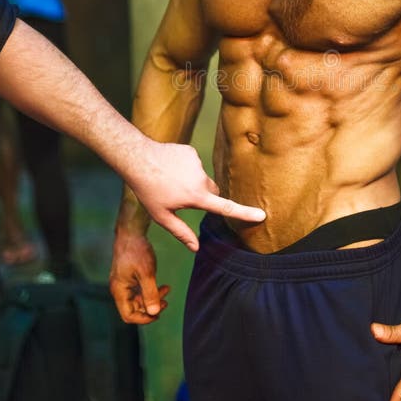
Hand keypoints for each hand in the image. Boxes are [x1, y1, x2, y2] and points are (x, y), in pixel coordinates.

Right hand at [109, 229, 168, 323]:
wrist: (131, 232)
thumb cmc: (137, 250)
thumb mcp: (146, 273)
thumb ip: (150, 293)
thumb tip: (154, 312)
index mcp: (119, 290)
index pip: (128, 315)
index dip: (144, 319)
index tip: (158, 313)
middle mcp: (119, 289)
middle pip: (134, 309)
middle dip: (150, 307)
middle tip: (166, 302)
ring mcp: (123, 283)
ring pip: (138, 300)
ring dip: (152, 298)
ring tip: (167, 291)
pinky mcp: (128, 277)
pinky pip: (139, 290)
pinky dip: (150, 290)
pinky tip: (163, 287)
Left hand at [126, 140, 264, 249]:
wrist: (138, 158)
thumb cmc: (148, 191)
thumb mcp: (162, 216)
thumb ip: (181, 232)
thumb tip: (196, 248)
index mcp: (196, 196)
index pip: (225, 207)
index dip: (244, 213)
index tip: (262, 215)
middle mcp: (201, 178)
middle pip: (212, 192)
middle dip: (204, 197)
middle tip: (183, 199)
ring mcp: (197, 163)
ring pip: (202, 178)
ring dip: (192, 182)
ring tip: (171, 181)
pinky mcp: (191, 152)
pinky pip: (194, 164)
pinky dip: (186, 168)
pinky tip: (170, 168)